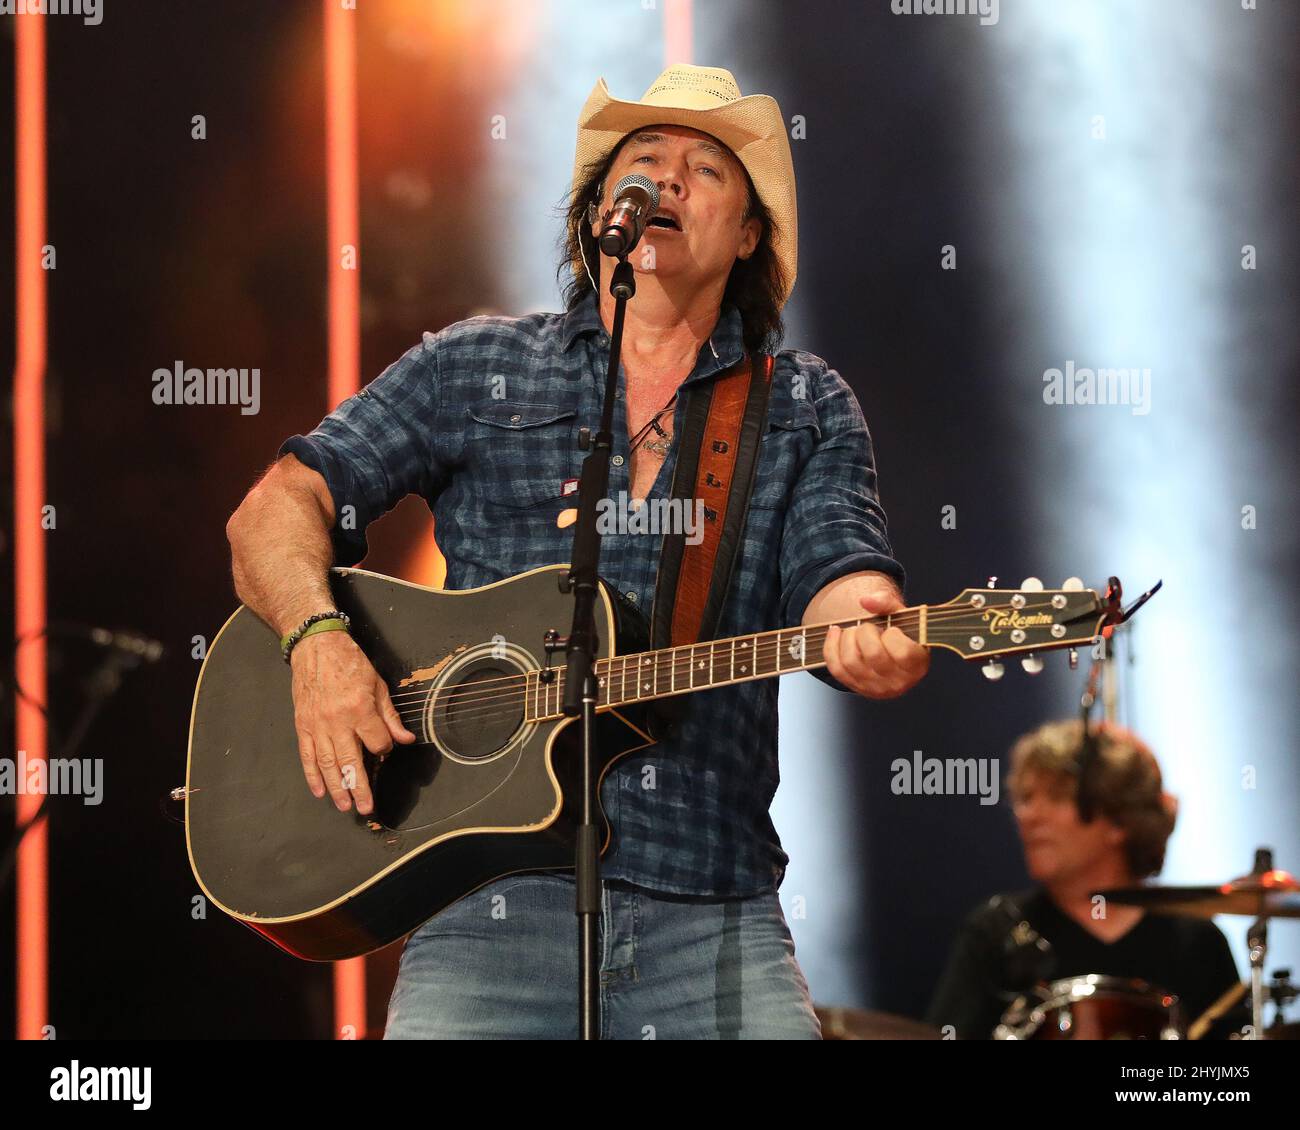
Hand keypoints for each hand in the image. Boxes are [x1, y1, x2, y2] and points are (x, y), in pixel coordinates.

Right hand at [289, 630, 415, 813]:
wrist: (316, 647)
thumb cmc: (351, 663)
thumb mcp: (378, 685)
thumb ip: (390, 717)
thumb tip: (405, 740)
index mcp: (359, 710)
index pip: (376, 743)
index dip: (384, 749)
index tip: (385, 747)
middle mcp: (337, 722)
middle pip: (350, 762)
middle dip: (359, 787)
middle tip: (365, 808)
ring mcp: (317, 726)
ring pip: (328, 764)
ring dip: (337, 788)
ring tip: (345, 805)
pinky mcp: (302, 726)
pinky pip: (307, 756)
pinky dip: (313, 776)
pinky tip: (320, 791)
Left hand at [822, 591, 929, 699]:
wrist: (887, 651)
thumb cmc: (899, 633)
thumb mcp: (900, 615)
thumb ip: (887, 602)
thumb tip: (866, 601)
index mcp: (916, 665)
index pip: (902, 652)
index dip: (892, 635)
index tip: (891, 629)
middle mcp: (898, 682)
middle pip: (873, 654)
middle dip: (866, 631)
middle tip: (869, 627)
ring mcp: (875, 688)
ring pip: (851, 661)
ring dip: (848, 637)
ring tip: (855, 630)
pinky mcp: (856, 687)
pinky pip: (836, 668)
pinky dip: (831, 646)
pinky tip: (836, 632)